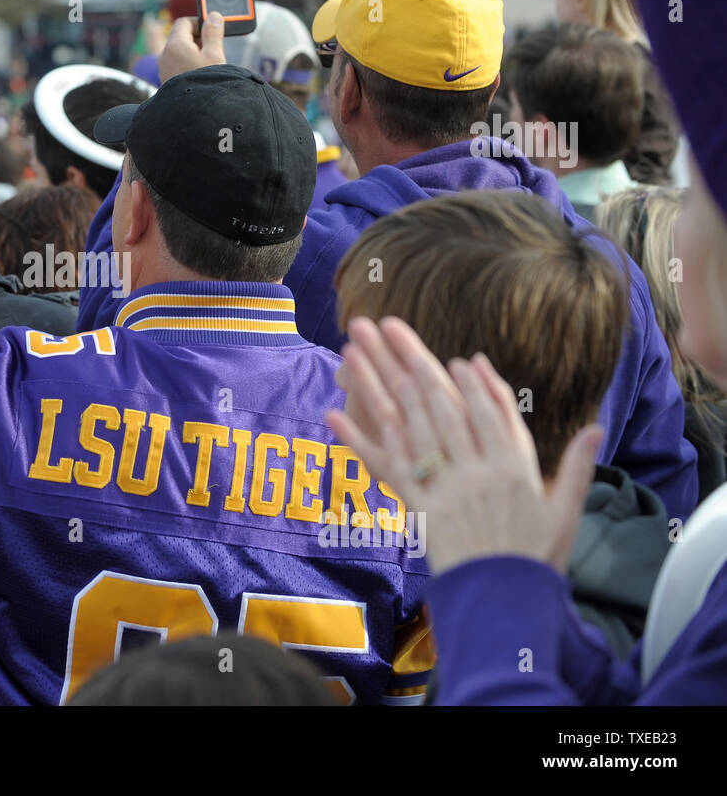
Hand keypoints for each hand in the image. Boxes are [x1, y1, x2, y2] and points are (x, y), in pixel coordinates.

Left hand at [157, 12, 225, 82]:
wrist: (196, 115)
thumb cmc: (207, 84)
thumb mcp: (215, 54)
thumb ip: (213, 33)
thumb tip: (213, 17)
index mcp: (175, 45)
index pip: (184, 23)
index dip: (199, 22)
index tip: (212, 30)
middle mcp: (165, 56)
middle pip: (180, 37)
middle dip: (197, 39)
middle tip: (213, 48)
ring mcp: (164, 70)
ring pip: (179, 52)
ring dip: (194, 53)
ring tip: (209, 64)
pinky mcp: (167, 82)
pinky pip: (177, 66)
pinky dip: (188, 65)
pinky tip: (201, 75)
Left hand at [326, 317, 601, 574]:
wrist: (505, 602)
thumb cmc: (536, 558)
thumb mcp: (566, 512)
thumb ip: (577, 467)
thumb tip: (596, 428)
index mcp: (516, 469)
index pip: (495, 414)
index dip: (478, 385)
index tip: (463, 360)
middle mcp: (479, 472)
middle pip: (447, 410)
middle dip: (420, 367)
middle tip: (396, 333)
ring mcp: (447, 489)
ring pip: (416, 429)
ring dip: (391, 390)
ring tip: (376, 359)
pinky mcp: (419, 509)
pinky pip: (389, 468)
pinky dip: (365, 440)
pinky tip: (339, 413)